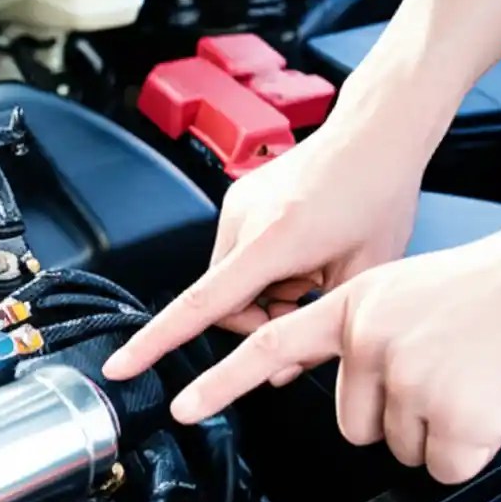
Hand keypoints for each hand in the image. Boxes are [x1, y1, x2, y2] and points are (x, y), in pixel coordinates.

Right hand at [101, 115, 424, 382]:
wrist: (376, 133)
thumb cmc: (378, 195)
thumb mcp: (362, 277)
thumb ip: (318, 330)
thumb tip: (279, 368)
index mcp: (273, 240)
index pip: (200, 305)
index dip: (156, 341)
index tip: (122, 365)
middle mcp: (244, 219)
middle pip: (220, 302)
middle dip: (256, 318)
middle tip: (301, 306)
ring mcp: (238, 205)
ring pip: (229, 281)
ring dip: (263, 292)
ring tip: (310, 273)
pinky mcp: (240, 198)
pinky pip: (237, 254)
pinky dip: (264, 267)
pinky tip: (302, 253)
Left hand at [161, 221, 500, 483]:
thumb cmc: (499, 283)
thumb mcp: (407, 289)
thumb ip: (365, 332)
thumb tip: (351, 383)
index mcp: (354, 305)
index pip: (270, 346)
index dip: (220, 381)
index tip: (179, 404)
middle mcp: (370, 341)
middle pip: (354, 425)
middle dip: (396, 417)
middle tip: (446, 373)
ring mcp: (409, 379)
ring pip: (402, 448)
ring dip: (439, 430)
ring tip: (475, 377)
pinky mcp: (453, 414)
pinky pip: (446, 466)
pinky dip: (472, 449)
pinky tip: (494, 402)